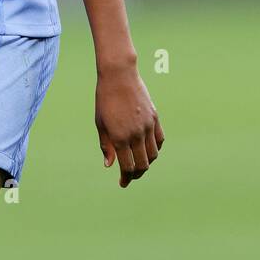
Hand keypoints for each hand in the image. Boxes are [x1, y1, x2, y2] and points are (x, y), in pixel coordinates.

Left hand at [95, 64, 163, 187]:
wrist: (119, 76)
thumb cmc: (105, 100)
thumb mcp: (100, 124)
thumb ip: (106, 146)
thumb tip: (109, 165)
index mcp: (120, 137)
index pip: (127, 167)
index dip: (126, 178)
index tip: (122, 183)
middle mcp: (136, 134)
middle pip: (142, 164)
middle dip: (136, 174)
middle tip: (129, 176)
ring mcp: (148, 126)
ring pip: (153, 154)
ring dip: (146, 163)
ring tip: (138, 164)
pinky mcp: (155, 118)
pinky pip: (159, 140)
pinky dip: (155, 149)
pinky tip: (147, 150)